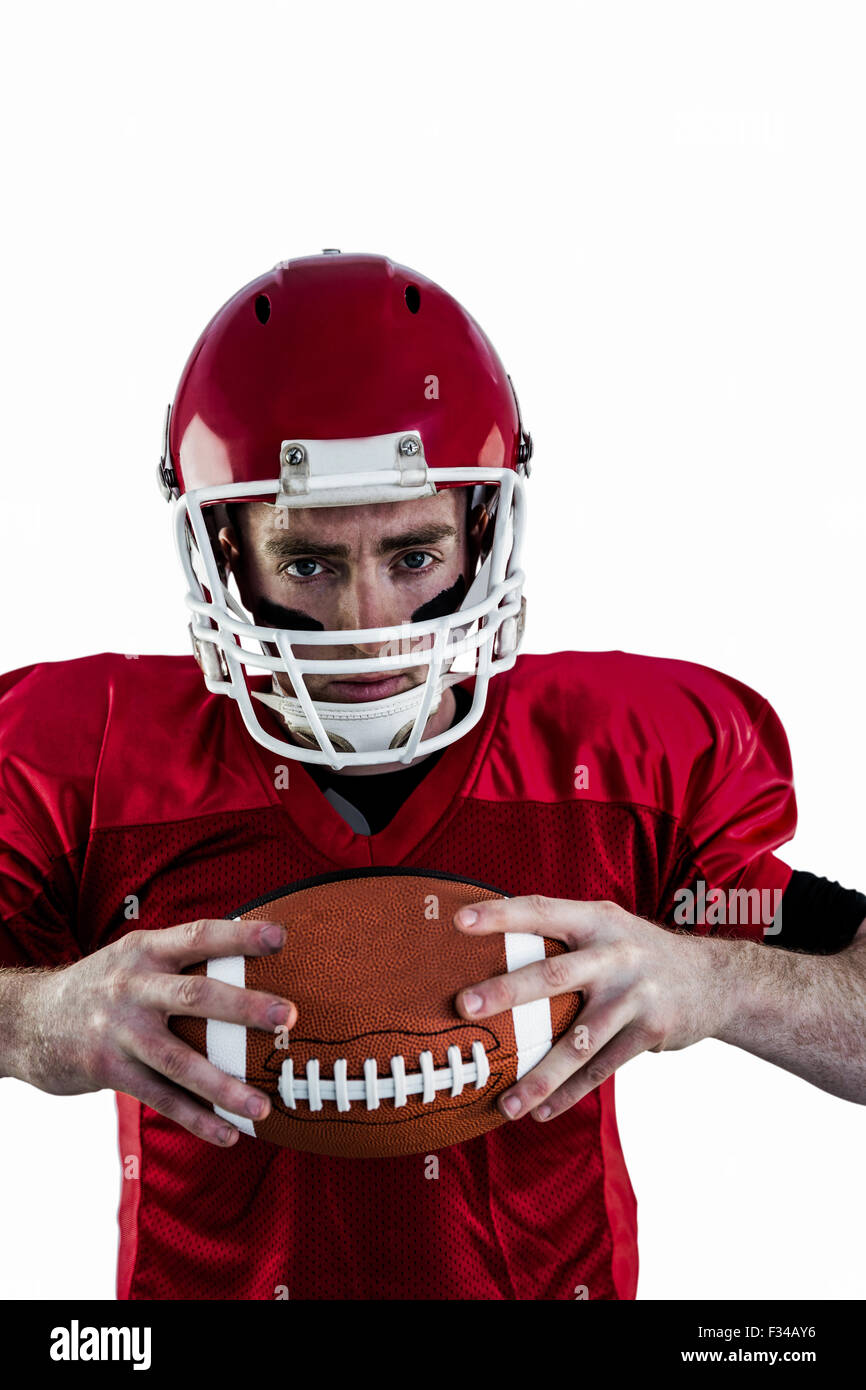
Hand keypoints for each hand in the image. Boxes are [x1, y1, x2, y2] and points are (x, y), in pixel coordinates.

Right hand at [19, 918, 296, 1146]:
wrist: (26, 1020)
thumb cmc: (102, 986)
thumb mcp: (132, 957)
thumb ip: (178, 958)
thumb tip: (251, 961)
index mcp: (145, 950)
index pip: (198, 935)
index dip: (240, 935)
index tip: (282, 937)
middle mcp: (132, 985)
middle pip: (195, 995)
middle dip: (245, 1006)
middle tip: (289, 1016)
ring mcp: (119, 1029)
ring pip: (179, 1060)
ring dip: (225, 1085)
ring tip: (264, 1105)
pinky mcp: (108, 1069)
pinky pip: (160, 1098)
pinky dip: (196, 1118)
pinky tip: (229, 1134)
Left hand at [453, 896, 727, 1122]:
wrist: (716, 980)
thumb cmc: (638, 953)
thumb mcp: (607, 927)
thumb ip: (563, 934)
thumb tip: (490, 946)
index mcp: (597, 920)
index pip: (542, 910)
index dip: (501, 914)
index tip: (460, 920)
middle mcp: (616, 953)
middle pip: (554, 974)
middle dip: (507, 991)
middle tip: (464, 1006)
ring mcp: (635, 995)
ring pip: (579, 1041)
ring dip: (539, 1074)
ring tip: (504, 1103)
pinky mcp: (649, 1031)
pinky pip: (601, 1069)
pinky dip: (569, 1093)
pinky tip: (540, 1112)